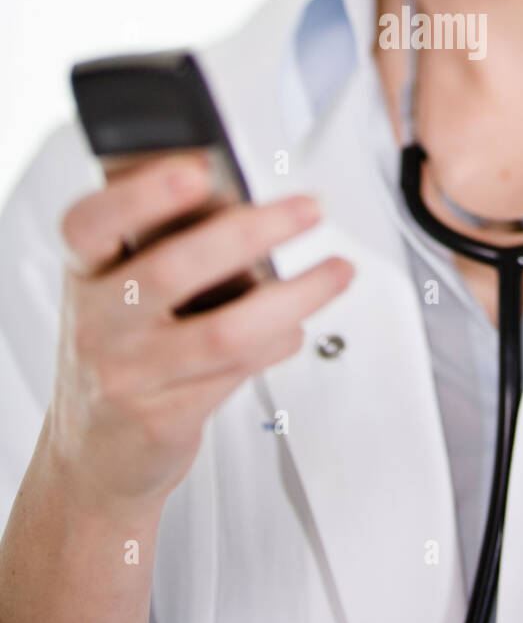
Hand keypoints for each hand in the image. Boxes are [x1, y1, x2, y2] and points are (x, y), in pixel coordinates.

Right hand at [50, 151, 353, 508]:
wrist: (95, 453)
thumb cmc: (119, 350)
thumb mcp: (117, 291)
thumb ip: (163, 247)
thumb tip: (242, 204)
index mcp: (85, 274)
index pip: (90, 224)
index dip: (140, 194)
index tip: (200, 168)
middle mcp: (98, 323)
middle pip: (171, 271)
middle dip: (250, 233)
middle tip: (307, 210)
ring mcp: (128, 375)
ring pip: (223, 331)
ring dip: (295, 296)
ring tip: (336, 271)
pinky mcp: (163, 420)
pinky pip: (236, 372)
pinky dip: (278, 341)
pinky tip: (296, 325)